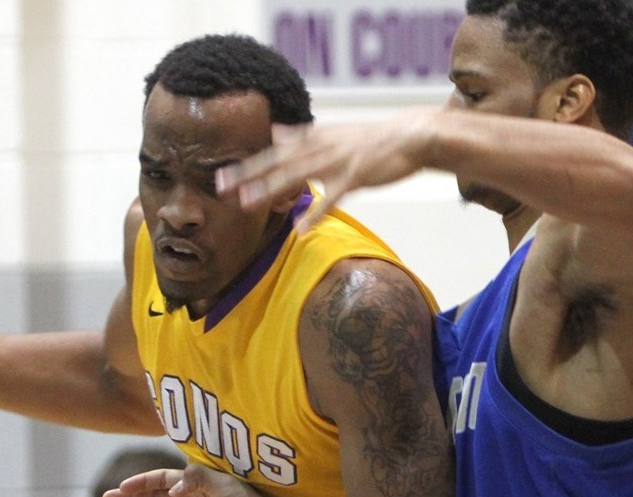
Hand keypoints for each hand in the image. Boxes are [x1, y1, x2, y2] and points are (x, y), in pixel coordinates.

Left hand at [216, 115, 437, 231]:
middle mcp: (321, 147)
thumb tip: (276, 132)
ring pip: (299, 175)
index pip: (275, 152)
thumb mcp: (334, 132)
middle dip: (249, 175)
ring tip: (249, 203)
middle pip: (279, 162)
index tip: (222, 176)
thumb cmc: (374, 138)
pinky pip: (333, 196)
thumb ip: (303, 136)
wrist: (411, 135)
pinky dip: (317, 211)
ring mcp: (338, 160)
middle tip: (221, 187)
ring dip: (272, 189)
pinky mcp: (358, 174)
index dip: (248, 165)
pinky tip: (300, 228)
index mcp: (315, 138)